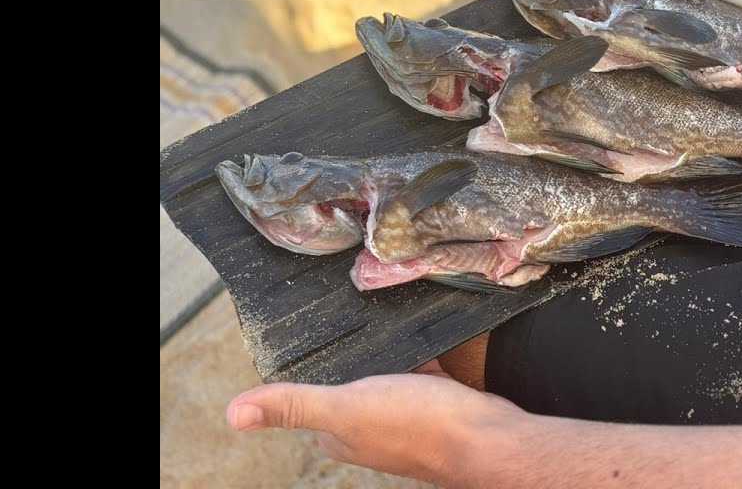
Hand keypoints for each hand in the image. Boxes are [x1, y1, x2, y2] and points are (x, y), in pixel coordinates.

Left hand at [226, 360, 521, 482]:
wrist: (487, 436)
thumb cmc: (420, 425)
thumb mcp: (347, 407)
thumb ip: (294, 405)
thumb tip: (234, 414)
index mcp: (340, 435)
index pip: (312, 398)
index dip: (314, 369)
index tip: (313, 337)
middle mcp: (371, 431)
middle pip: (352, 385)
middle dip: (357, 359)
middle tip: (357, 326)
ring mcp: (406, 418)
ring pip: (388, 378)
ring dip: (390, 357)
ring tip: (390, 331)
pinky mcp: (438, 404)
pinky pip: (422, 373)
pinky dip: (422, 357)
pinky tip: (427, 341)